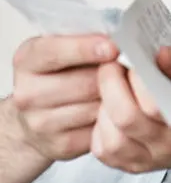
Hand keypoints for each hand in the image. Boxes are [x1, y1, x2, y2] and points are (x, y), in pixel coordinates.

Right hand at [10, 34, 117, 160]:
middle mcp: (28, 93)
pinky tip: (115, 110)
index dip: (86, 49)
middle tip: (131, 67)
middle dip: (113, 75)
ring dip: (117, 97)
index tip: (113, 47)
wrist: (37, 119)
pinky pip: (101, 130)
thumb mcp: (63, 48)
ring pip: (97, 107)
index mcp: (27, 60)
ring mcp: (41, 123)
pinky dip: (114, 119)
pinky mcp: (61, 145)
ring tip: (123, 88)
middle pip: (85, 82)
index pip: (54, 52)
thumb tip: (123, 37)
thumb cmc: (60, 76)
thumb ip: (86, 39)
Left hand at [90, 46, 170, 173]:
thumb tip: (159, 54)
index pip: (154, 102)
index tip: (135, 57)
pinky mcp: (135, 165)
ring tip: (113, 88)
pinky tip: (111, 110)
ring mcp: (150, 159)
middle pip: (125, 119)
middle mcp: (169, 143)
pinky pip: (104, 152)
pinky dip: (101, 128)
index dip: (137, 77)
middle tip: (112, 65)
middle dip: (110, 85)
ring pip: (110, 139)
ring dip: (104, 108)